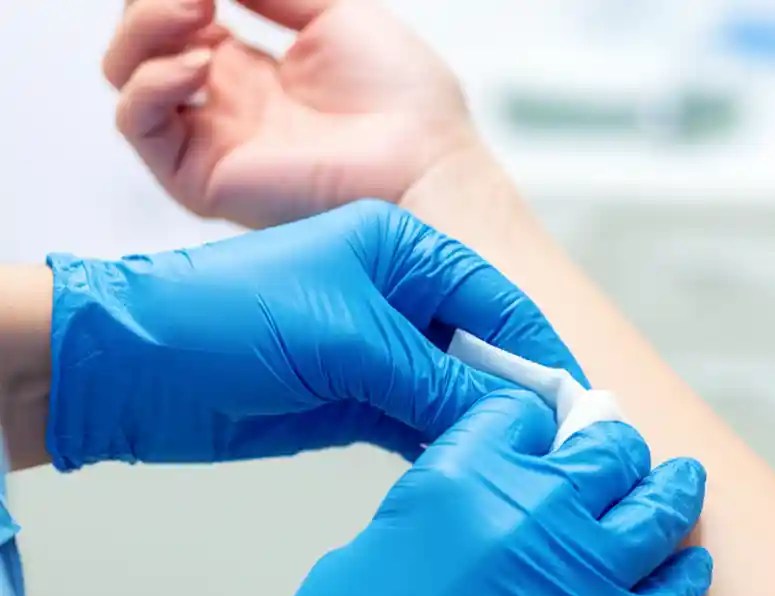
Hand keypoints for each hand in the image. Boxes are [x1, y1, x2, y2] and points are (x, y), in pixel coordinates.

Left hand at [45, 200, 576, 469]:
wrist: (129, 370)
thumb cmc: (227, 319)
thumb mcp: (347, 340)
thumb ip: (436, 379)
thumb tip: (516, 414)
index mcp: (399, 249)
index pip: (494, 296)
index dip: (538, 348)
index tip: (578, 399)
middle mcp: (393, 295)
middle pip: (480, 345)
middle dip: (517, 391)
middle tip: (561, 443)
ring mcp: (373, 351)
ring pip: (452, 390)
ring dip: (483, 425)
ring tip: (527, 464)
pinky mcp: (352, 401)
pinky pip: (417, 424)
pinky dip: (444, 447)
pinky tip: (474, 469)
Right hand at [104, 0, 471, 227]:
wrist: (427, 165)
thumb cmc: (406, 102)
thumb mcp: (337, 14)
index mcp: (255, 69)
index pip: (179, 19)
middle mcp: (227, 104)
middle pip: (141, 42)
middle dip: (151, 3)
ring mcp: (212, 140)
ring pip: (127, 77)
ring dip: (144, 30)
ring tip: (197, 9)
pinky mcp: (203, 178)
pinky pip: (138, 124)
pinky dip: (151, 82)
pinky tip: (201, 63)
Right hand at [226, 390, 711, 595]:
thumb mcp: (387, 532)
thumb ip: (453, 493)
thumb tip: (494, 492)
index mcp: (468, 471)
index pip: (526, 412)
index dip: (538, 418)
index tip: (546, 428)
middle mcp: (535, 507)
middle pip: (607, 447)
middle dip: (613, 445)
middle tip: (619, 452)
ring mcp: (582, 570)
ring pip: (658, 504)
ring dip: (672, 488)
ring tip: (683, 479)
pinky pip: (675, 591)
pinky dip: (686, 571)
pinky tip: (690, 561)